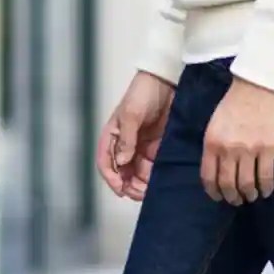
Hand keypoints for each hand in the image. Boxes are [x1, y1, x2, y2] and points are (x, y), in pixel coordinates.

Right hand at [96, 71, 175, 200]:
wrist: (168, 80)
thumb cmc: (144, 92)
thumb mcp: (131, 114)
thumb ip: (126, 139)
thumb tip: (121, 162)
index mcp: (112, 136)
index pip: (106, 162)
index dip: (111, 178)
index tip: (121, 190)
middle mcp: (124, 144)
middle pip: (121, 173)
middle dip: (128, 185)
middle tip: (139, 193)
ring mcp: (141, 147)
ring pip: (137, 173)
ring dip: (141, 184)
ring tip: (151, 190)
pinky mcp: (156, 147)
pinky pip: (152, 168)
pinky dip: (153, 177)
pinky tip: (159, 182)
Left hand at [202, 77, 273, 205]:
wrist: (257, 86)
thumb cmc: (234, 103)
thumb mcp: (214, 124)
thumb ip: (213, 146)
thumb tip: (216, 168)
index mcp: (211, 143)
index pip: (208, 177)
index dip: (213, 192)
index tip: (218, 197)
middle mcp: (228, 149)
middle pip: (228, 185)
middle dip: (232, 197)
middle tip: (236, 201)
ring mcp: (249, 150)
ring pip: (246, 184)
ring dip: (248, 195)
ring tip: (251, 196)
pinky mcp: (268, 148)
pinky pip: (266, 176)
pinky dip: (265, 187)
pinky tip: (266, 190)